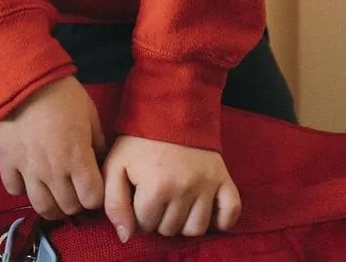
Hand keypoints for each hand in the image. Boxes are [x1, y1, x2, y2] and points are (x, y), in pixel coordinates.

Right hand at [0, 77, 104, 222]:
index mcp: (77, 159)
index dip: (96, 197)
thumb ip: (97, 142)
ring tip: (56, 195)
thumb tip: (99, 160)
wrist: (23, 79)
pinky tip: (29, 178)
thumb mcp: (90, 114)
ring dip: (53, 206)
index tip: (94, 187)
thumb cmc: (62, 94)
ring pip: (42, 207)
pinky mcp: (6, 163)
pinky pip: (14, 190)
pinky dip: (23, 189)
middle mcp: (53, 172)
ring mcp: (28, 170)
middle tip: (76, 191)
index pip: (91, 199)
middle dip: (77, 203)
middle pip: (68, 207)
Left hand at [103, 135, 240, 241]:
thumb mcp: (116, 165)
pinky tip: (207, 212)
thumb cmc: (140, 140)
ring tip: (176, 204)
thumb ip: (114, 204)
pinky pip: (231, 211)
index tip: (139, 195)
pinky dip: (222, 220)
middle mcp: (185, 189)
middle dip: (159, 218)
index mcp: (156, 187)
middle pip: (170, 229)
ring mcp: (207, 184)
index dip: (138, 213)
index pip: (145, 225)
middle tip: (157, 197)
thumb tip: (126, 236)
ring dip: (184, 222)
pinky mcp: (223, 178)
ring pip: (196, 228)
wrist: (172, 109)